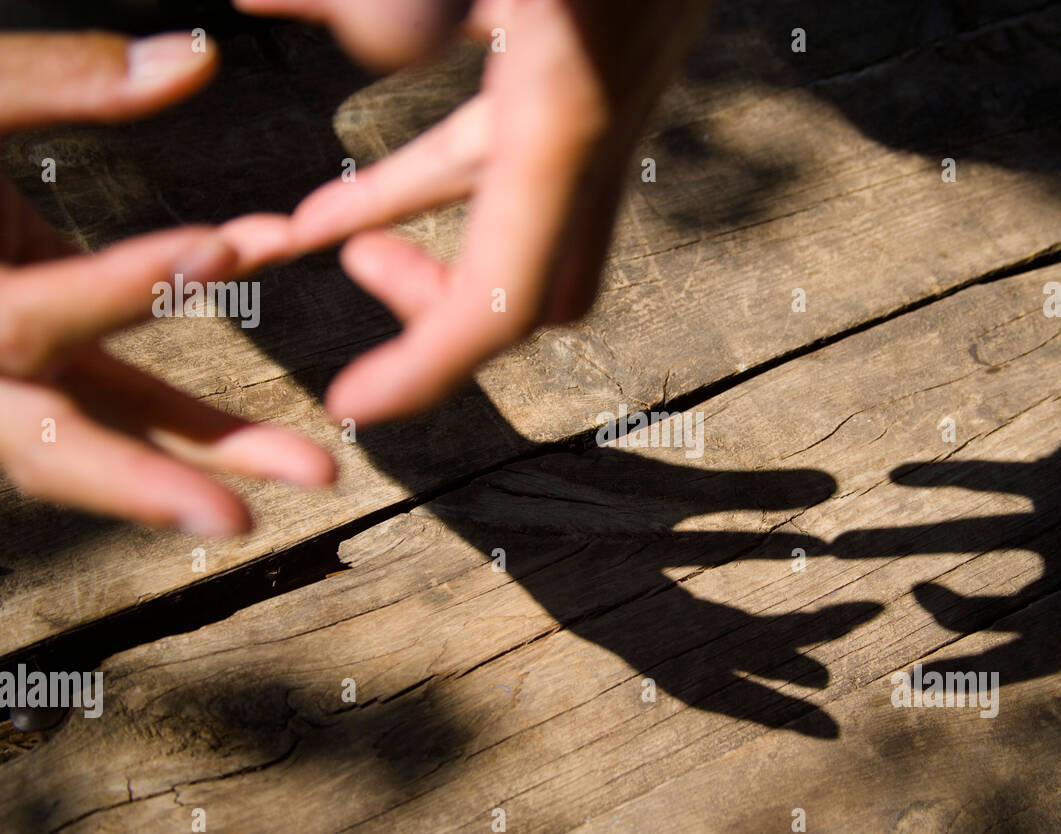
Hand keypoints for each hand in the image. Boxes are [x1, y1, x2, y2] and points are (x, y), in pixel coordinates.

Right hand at [0, 32, 334, 535]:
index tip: (223, 249)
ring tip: (314, 470)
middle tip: (238, 524)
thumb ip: (54, 80)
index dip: (122, 289)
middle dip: (146, 485)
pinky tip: (273, 444)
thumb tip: (197, 56)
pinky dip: (192, 422)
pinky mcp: (34, 364)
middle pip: (48, 446)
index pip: (26, 321)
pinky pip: (116, 403)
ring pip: (100, 439)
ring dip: (205, 464)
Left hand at [235, 0, 710, 423]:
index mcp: (569, 117)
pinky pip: (508, 136)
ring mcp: (597, 97)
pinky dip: (430, 151)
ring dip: (413, 223)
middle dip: (438, 307)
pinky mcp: (585, 60)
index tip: (355, 404)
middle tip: (345, 272)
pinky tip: (362, 88)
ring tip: (309, 225)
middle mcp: (593, 128)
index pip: (505, 301)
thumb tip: (299, 21)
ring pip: (516, 211)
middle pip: (536, 285)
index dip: (429, 368)